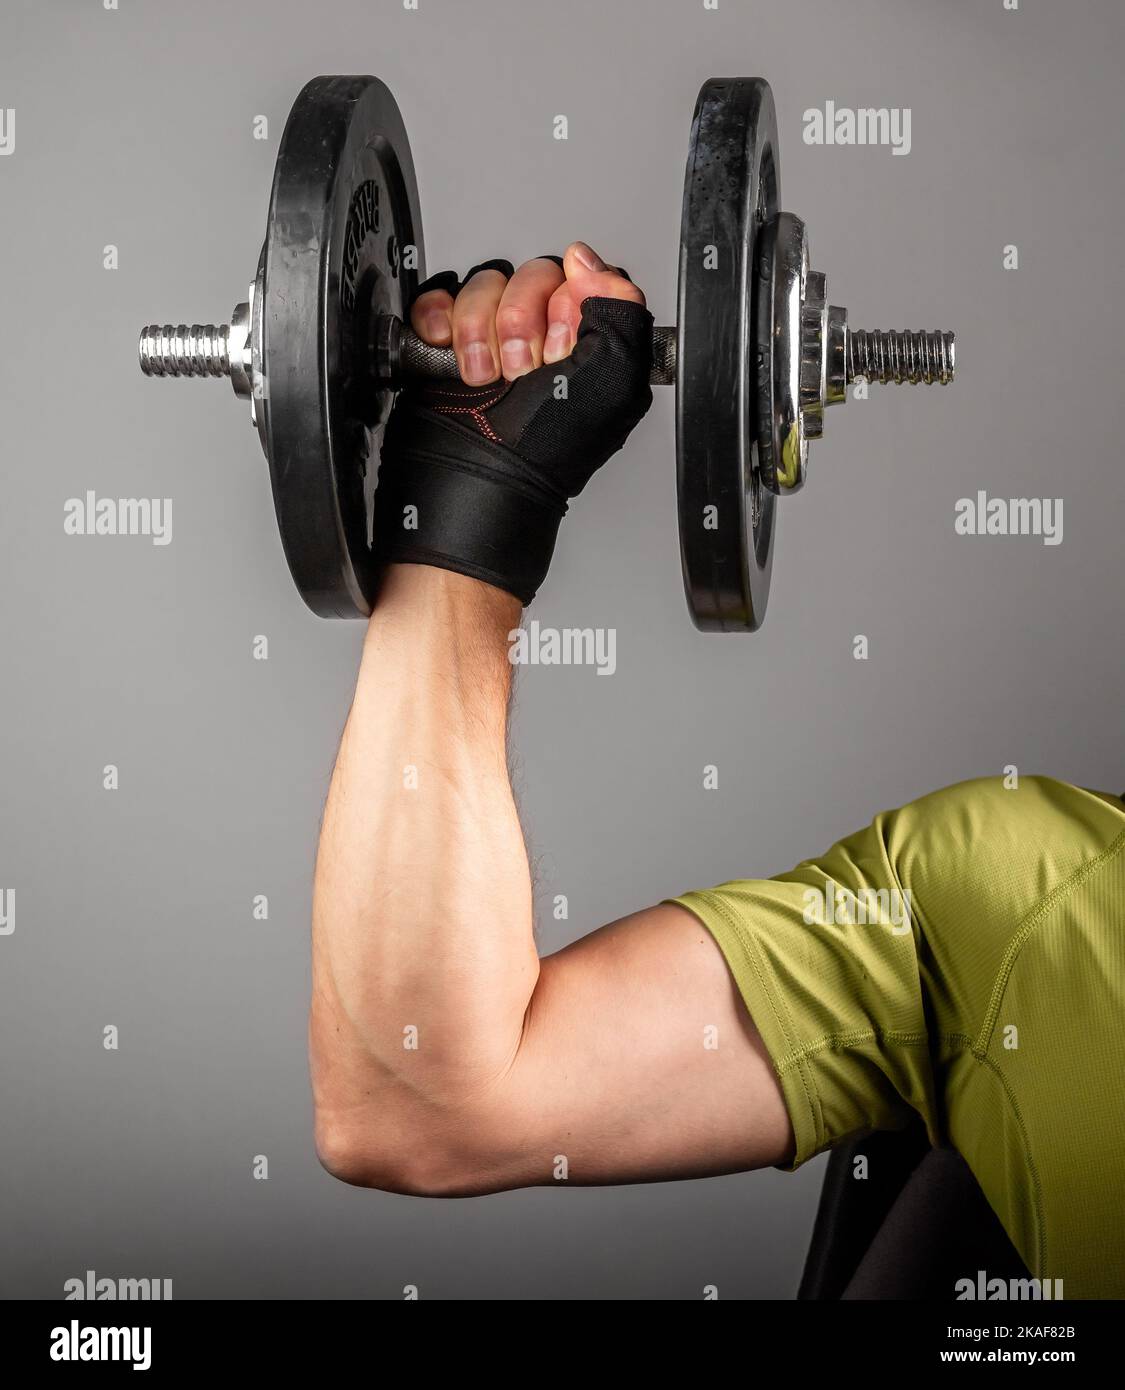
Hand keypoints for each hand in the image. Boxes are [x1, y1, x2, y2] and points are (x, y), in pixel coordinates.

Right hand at [375, 242, 653, 603]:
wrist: (472, 482)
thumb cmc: (542, 453)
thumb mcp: (613, 384)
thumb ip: (622, 310)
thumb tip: (589, 262)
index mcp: (590, 344)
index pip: (581, 277)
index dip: (567, 305)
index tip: (561, 348)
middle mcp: (544, 338)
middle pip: (531, 274)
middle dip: (521, 321)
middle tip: (521, 370)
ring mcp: (494, 338)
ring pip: (485, 282)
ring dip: (479, 328)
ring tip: (482, 376)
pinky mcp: (447, 343)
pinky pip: (439, 296)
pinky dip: (439, 319)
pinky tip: (448, 351)